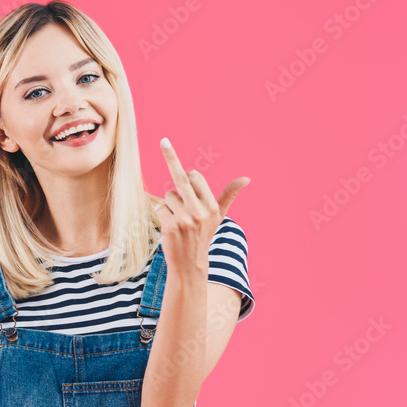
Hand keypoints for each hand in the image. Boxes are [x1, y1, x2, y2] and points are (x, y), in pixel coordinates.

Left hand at [157, 137, 249, 275]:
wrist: (190, 265)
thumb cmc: (203, 236)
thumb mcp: (219, 216)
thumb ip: (229, 195)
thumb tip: (246, 179)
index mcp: (212, 206)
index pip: (195, 177)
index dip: (188, 177)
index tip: (184, 173)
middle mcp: (200, 211)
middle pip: (181, 178)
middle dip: (170, 156)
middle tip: (164, 141)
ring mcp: (185, 219)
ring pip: (168, 196)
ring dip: (170, 205)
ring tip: (178, 220)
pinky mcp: (171, 227)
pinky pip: (160, 208)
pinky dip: (163, 215)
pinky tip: (171, 228)